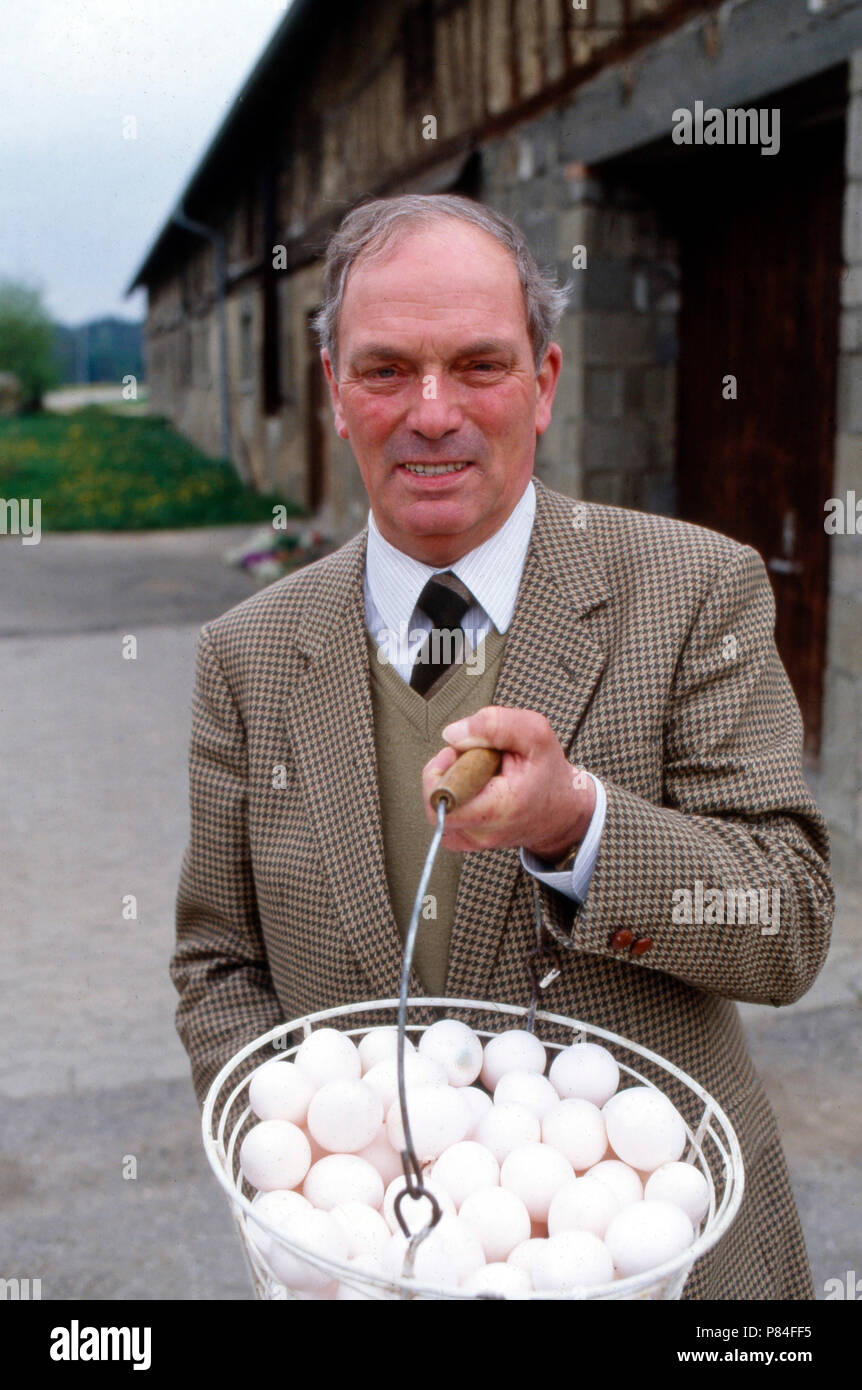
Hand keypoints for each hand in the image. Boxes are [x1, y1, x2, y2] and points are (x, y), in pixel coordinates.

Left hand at [420, 705, 595, 858]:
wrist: (562, 810)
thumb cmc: (548, 772)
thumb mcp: (535, 733)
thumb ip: (495, 724)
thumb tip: (453, 734)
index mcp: (499, 808)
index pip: (442, 797)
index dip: (444, 767)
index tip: (464, 752)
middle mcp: (483, 832)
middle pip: (434, 801)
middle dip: (447, 772)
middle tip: (473, 760)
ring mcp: (473, 841)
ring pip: (436, 809)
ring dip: (450, 785)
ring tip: (478, 775)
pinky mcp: (467, 841)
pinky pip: (442, 819)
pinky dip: (451, 800)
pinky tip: (472, 789)